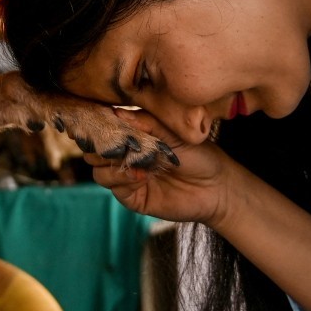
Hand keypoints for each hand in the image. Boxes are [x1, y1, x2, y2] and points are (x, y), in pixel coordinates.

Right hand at [85, 109, 239, 226]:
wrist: (217, 187)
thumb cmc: (199, 155)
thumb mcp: (173, 132)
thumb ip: (145, 122)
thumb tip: (115, 112)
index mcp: (133, 137)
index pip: (104, 128)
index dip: (98, 123)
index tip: (99, 117)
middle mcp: (126, 156)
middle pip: (94, 149)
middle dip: (102, 144)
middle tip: (117, 141)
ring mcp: (126, 177)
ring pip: (98, 169)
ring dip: (112, 162)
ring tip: (135, 159)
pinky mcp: (132, 197)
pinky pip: (113, 187)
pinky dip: (123, 179)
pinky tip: (141, 175)